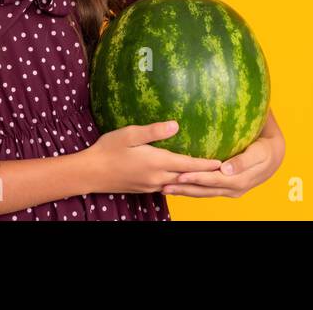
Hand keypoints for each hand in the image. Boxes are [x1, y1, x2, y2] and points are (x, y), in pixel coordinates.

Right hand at [83, 120, 221, 194]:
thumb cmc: (108, 149)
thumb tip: (175, 125)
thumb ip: (153, 131)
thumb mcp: (129, 134)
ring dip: (194, 180)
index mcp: (156, 163)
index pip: (189, 165)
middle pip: (188, 177)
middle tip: (223, 170)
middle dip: (205, 175)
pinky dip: (181, 181)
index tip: (223, 163)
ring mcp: (152, 185)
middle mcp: (157, 177)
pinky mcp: (145, 188)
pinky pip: (169, 186)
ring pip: (179, 184)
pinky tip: (184, 176)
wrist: (89, 173)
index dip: (207, 164)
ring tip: (208, 175)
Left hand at [162, 110, 285, 197]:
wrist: (275, 156)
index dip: (196, 179)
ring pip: (203, 193)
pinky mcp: (226, 187)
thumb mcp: (259, 153)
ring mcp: (229, 190)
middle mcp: (233, 189)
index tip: (180, 175)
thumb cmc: (266, 149)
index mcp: (239, 181)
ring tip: (165, 188)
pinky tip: (179, 184)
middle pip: (204, 191)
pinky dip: (191, 188)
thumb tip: (226, 170)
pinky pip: (206, 190)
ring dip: (184, 191)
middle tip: (164, 185)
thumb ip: (243, 161)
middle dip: (184, 189)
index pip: (213, 181)